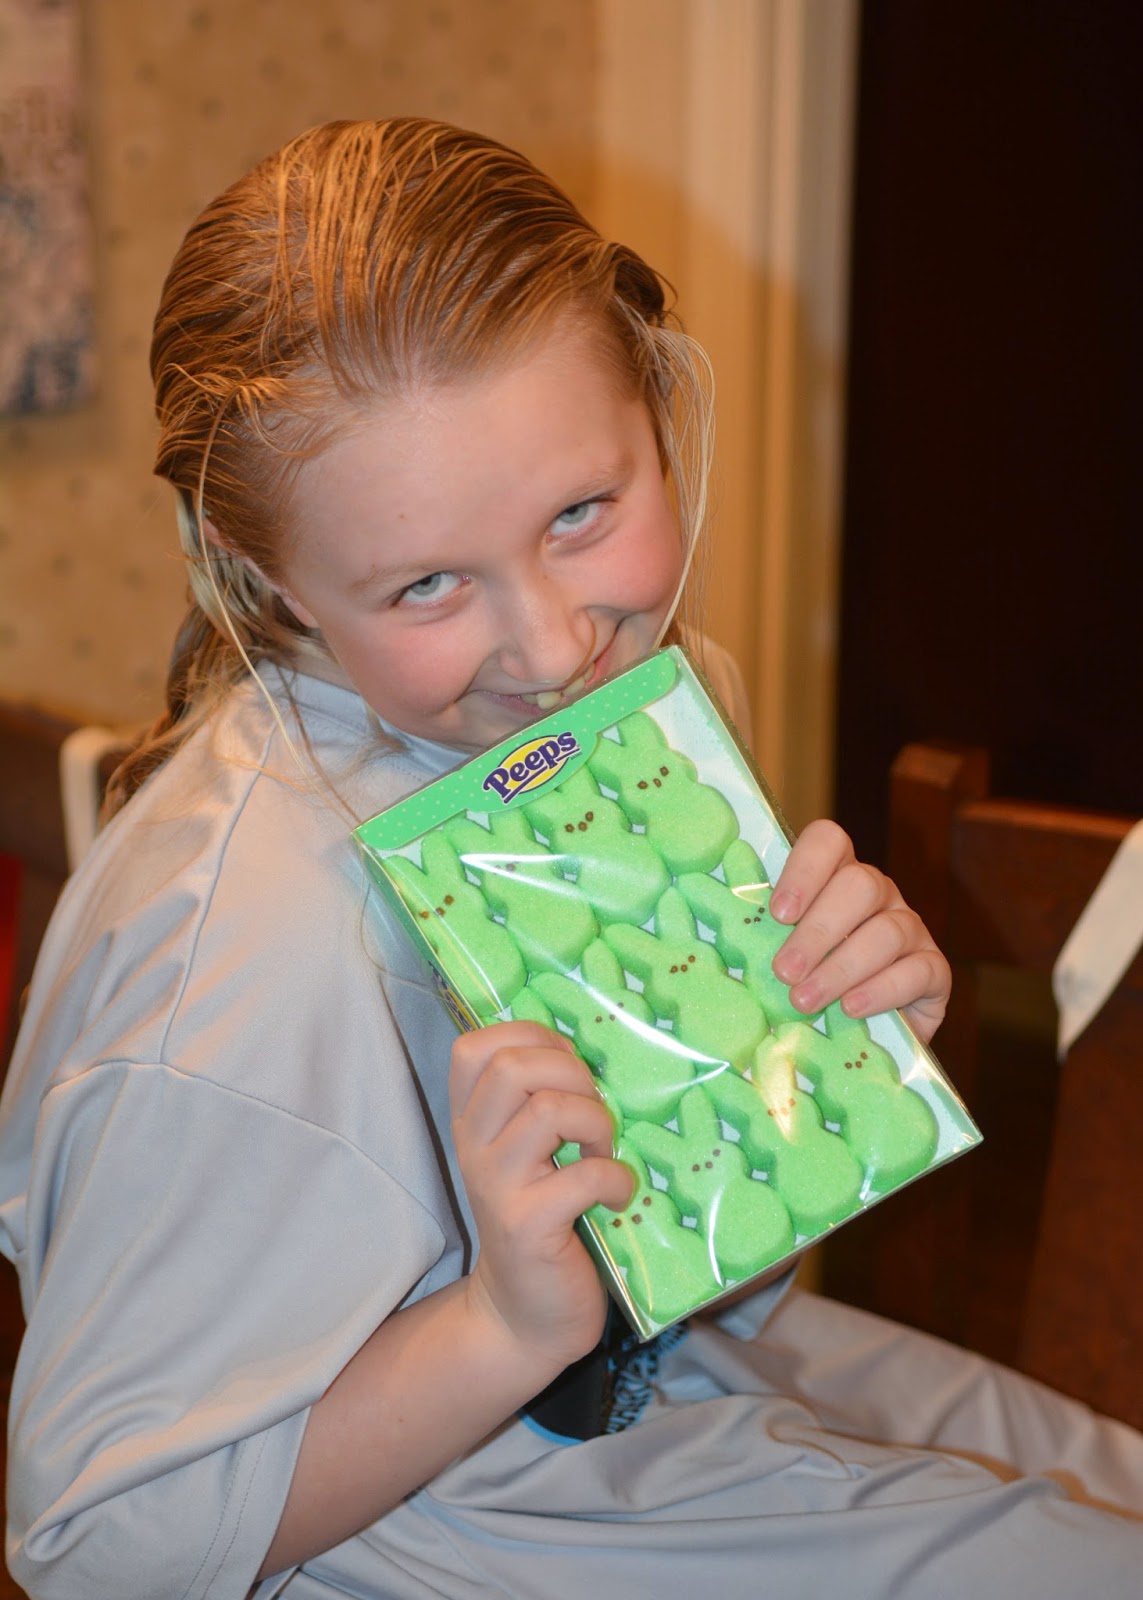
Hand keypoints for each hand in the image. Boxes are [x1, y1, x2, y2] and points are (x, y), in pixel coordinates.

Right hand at [450, 1021, 632, 1369]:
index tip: (567, 1069)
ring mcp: (497, 1185)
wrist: (523, 1314)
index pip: (474, 1047)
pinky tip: (617, 1197)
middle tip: (593, 1113)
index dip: (530, 1039)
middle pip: (512, 1066)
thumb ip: (538, 1102)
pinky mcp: (527, 1226)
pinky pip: (582, 1177)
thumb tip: (593, 1054)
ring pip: (548, 1110)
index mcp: (472, 1120)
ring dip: (596, 1123)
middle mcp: (474, 1146)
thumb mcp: (527, 1154)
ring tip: (603, 1153)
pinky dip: (615, 1179)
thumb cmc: (541, 1221)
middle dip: (571, 1074)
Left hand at [768, 820, 950, 1042]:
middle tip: (785, 971)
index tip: (779, 913)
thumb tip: (727, 939)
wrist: (863, 1039)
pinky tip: (850, 1008)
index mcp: (836, 878)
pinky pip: (918, 970)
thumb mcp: (785, 958)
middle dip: (817, 931)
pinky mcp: (934, 971)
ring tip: (805, 999)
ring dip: (840, 967)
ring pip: (887, 931)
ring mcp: (911, 929)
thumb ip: (764, 940)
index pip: (829, 841)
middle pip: (859, 885)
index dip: (805, 869)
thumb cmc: (812, 988)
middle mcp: (879, 895)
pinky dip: (881, 990)